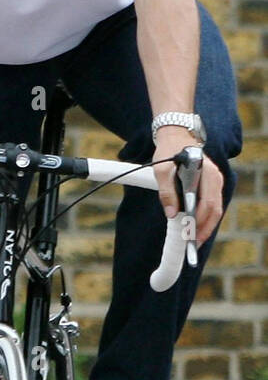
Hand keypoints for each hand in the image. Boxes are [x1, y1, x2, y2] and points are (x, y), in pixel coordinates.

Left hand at [152, 127, 222, 245]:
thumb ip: (167, 192)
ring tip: (194, 240)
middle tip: (193, 244)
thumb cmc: (169, 152)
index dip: (201, 222)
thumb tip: (172, 214)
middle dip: (205, 228)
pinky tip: (196, 228)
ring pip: (215, 209)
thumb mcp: (162, 171)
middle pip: (215, 209)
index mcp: (206, 173)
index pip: (208, 203)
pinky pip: (212, 204)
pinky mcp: (211, 184)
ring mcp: (215, 181)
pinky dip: (205, 218)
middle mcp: (215, 177)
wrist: (176, 135)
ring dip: (206, 225)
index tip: (191, 236)